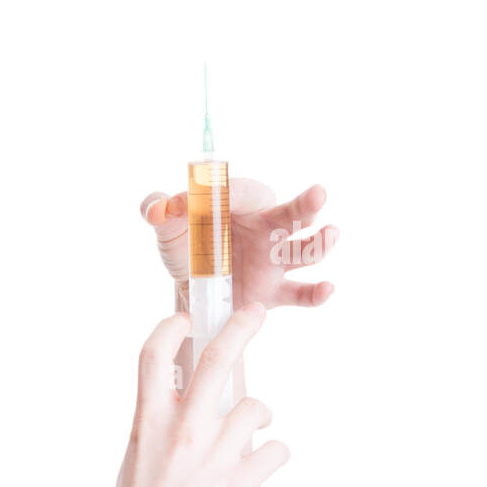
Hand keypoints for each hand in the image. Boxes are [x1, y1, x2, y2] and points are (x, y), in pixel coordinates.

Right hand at [95, 305, 289, 486]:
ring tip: (256, 430)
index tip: (185, 320)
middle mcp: (181, 430)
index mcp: (147, 422)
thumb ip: (160, 428)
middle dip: (240, 329)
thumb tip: (185, 407)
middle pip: (217, 361)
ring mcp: (213, 455)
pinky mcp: (241, 483)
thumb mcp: (136, 459)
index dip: (170, 330)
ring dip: (261, 415)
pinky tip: (261, 468)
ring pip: (256, 407)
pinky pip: (276, 451)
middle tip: (255, 313)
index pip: (153, 357)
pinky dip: (273, 456)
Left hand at [140, 180, 339, 310]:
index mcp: (243, 205)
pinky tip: (326, 289)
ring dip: (320, 243)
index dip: (228, 193)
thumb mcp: (167, 226)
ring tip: (329, 234)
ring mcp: (274, 262)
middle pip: (293, 214)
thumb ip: (157, 208)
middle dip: (307, 204)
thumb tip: (158, 208)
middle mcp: (266, 230)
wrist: (189, 290)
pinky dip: (316, 293)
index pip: (244, 193)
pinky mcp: (274, 292)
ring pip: (306, 251)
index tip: (205, 197)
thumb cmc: (186, 246)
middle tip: (318, 194)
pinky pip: (301, 293)